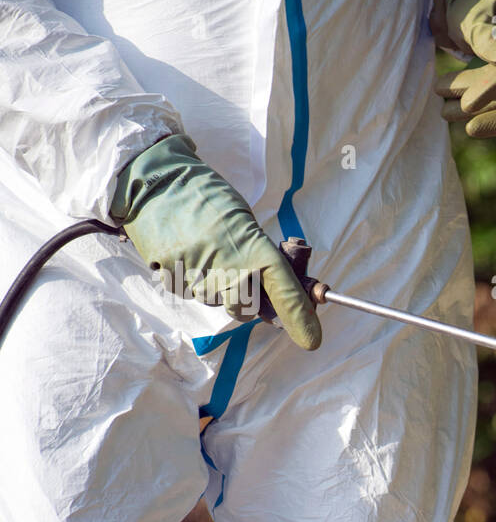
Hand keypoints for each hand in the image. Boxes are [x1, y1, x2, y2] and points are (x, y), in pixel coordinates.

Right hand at [110, 134, 321, 349]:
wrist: (158, 181)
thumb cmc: (208, 199)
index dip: (300, 319)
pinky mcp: (170, 275)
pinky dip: (189, 278)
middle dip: (242, 302)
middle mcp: (229, 267)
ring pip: (213, 301)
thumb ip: (259, 256)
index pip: (285, 293)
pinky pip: (187, 290)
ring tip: (205, 252)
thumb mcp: (245, 221)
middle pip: (242, 310)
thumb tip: (274, 290)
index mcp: (256, 249)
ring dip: (213, 287)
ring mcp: (198, 274)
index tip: (311, 340)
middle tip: (234, 275)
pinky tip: (186, 252)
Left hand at [433, 0, 495, 137]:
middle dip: (478, 100)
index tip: (467, 104)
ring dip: (480, 112)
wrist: (492, 18)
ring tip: (447, 112)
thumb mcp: (474, 18)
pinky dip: (492, 121)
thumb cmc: (480, 15)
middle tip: (443, 108)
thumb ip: (487, 38)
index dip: (491, 86)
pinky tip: (472, 126)